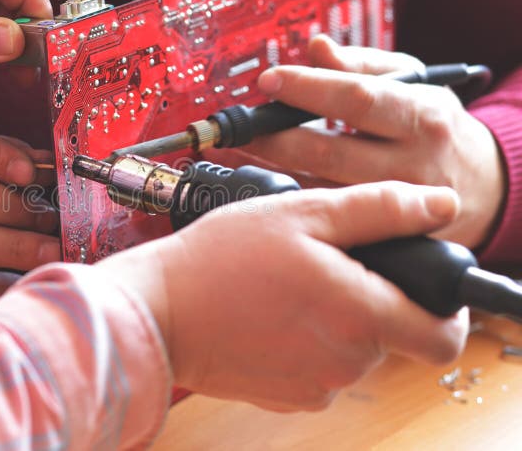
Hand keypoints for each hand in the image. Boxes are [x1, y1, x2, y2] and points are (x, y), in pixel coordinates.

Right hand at [103, 182, 467, 411]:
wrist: (157, 312)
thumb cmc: (219, 258)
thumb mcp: (300, 213)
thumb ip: (380, 209)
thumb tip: (442, 204)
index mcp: (359, 314)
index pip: (443, 335)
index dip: (442, 307)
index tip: (413, 282)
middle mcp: (345, 361)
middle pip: (392, 334)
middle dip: (369, 299)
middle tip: (319, 264)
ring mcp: (315, 385)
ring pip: (353, 350)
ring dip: (334, 319)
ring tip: (285, 285)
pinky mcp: (287, 398)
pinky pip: (319, 369)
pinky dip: (305, 342)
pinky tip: (268, 314)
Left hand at [240, 35, 503, 248]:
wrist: (482, 190)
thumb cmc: (434, 127)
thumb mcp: (414, 85)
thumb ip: (363, 64)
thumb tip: (315, 48)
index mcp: (420, 117)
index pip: (356, 99)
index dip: (307, 89)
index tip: (267, 80)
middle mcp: (408, 164)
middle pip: (326, 151)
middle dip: (272, 138)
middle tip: (237, 127)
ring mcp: (391, 207)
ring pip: (316, 189)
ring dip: (268, 169)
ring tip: (233, 150)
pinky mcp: (379, 235)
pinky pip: (322, 214)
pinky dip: (285, 194)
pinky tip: (256, 179)